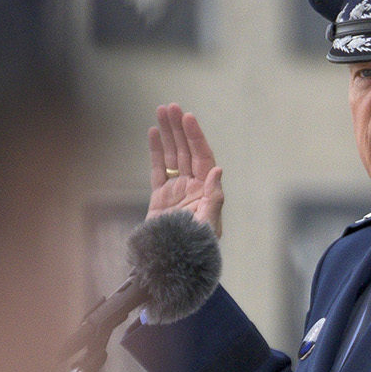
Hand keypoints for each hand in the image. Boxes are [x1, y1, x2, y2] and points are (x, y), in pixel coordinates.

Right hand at [147, 104, 223, 238]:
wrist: (173, 264)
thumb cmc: (196, 248)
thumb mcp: (208, 225)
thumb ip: (214, 198)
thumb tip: (217, 169)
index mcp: (206, 190)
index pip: (202, 156)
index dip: (195, 137)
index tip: (187, 118)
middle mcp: (193, 187)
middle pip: (186, 151)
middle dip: (179, 128)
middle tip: (170, 107)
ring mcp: (176, 191)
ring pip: (171, 156)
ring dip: (167, 134)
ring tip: (160, 111)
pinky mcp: (160, 197)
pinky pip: (158, 169)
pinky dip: (155, 151)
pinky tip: (153, 133)